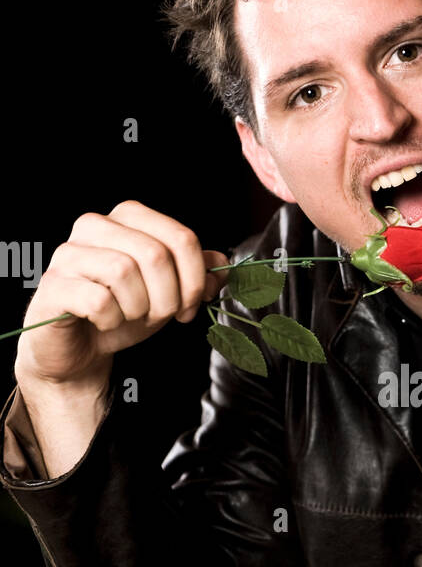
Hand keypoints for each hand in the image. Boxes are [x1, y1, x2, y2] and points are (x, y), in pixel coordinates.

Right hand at [15, 200, 228, 392]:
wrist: (79, 349)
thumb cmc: (122, 312)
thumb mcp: (169, 292)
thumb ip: (196, 274)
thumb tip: (222, 264)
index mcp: (127, 218)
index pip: (180, 237)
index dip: (195, 278)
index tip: (191, 306)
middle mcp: (95, 226)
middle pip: (155, 254)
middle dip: (170, 297)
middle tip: (162, 316)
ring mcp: (69, 254)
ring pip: (124, 272)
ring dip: (139, 308)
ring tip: (130, 316)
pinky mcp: (54, 285)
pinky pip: (99, 300)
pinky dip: (111, 320)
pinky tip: (105, 322)